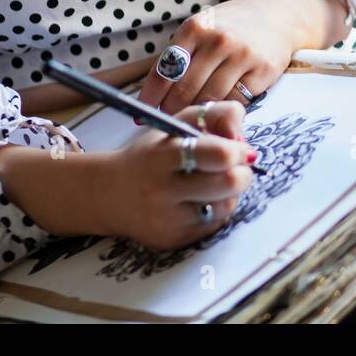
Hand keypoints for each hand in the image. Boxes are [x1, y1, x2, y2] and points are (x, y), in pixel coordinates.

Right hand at [98, 101, 255, 248]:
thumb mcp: (176, 123)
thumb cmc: (151, 154)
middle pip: (229, 183)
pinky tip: (200, 200)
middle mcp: (162, 190)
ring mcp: (168, 219)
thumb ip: (215, 115)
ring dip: (230, 192)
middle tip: (236, 167)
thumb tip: (245, 142)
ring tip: (214, 182)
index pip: (218, 154)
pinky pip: (214, 225)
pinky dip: (216, 210)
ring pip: (226, 206)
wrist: (110, 193)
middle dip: (242, 172)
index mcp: (163, 154)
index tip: (237, 148)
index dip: (237, 150)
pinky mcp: (173, 240)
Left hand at [138, 0, 324, 114]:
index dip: (151, 98)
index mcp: (195, 28)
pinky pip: (236, 101)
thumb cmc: (230, 26)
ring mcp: (242, 55)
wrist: (276, 16)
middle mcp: (218, 40)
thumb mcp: (202, 28)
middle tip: (167, 122)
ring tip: (191, 122)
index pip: (165, 71)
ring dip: (198, 114)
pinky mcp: (263, 71)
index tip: (142, 114)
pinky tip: (219, 113)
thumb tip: (152, 96)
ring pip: (210, 98)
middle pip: (185, 90)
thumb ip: (179, 56)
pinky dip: (224, 110)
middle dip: (172, 111)